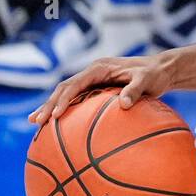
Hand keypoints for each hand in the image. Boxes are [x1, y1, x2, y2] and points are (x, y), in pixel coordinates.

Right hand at [28, 53, 179, 124]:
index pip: (74, 83)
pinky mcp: (96, 89)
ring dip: (51, 107)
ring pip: (66, 94)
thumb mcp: (148, 80)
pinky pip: (76, 100)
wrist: (161, 70)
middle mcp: (92, 73)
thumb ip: (135, 89)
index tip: (55, 115)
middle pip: (64, 89)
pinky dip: (65, 110)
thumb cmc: (154, 75)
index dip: (63, 99)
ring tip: (35, 124)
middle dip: (48, 105)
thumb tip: (124, 104)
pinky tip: (57, 127)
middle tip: (36, 122)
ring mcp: (92, 81)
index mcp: (99, 68)